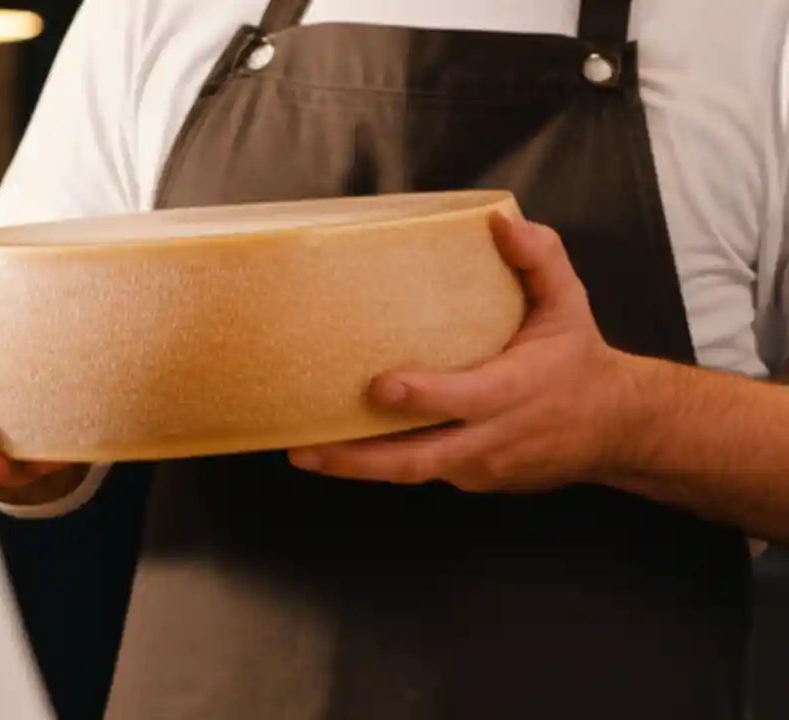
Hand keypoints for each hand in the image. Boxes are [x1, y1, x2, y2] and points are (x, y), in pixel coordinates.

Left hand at [288, 215, 639, 492]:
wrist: (615, 428)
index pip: (464, 399)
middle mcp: (493, 437)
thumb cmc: (577, 359)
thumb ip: (539, 258)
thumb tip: (500, 222)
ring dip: (357, 467)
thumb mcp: (569, 302)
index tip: (380, 387)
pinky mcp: (470, 479)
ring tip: (303, 452)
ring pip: (412, 472)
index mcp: (515, 391)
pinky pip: (421, 472)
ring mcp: (479, 466)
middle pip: (419, 459)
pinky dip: (380, 465)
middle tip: (306, 449)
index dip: (423, 397)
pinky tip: (339, 449)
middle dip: (359, 459)